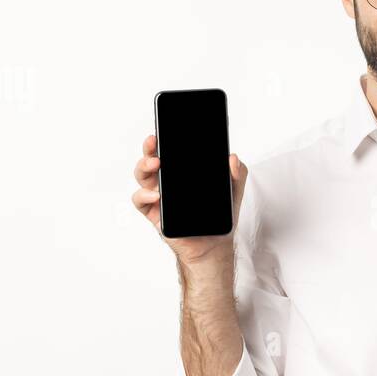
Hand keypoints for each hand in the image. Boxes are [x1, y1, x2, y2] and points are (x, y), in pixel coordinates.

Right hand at [131, 133, 247, 264]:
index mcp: (182, 173)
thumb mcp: (232, 192)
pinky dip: (144, 195)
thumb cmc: (219, 217)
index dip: (164, 140)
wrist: (214, 245)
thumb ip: (236, 174)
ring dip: (144, 166)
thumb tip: (233, 158)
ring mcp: (158, 197)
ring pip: (142, 176)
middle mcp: (167, 181)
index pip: (169, 151)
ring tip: (156, 164)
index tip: (163, 130)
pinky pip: (140, 201)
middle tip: (155, 141)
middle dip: (150, 148)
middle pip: (151, 159)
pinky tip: (157, 195)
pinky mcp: (154, 213)